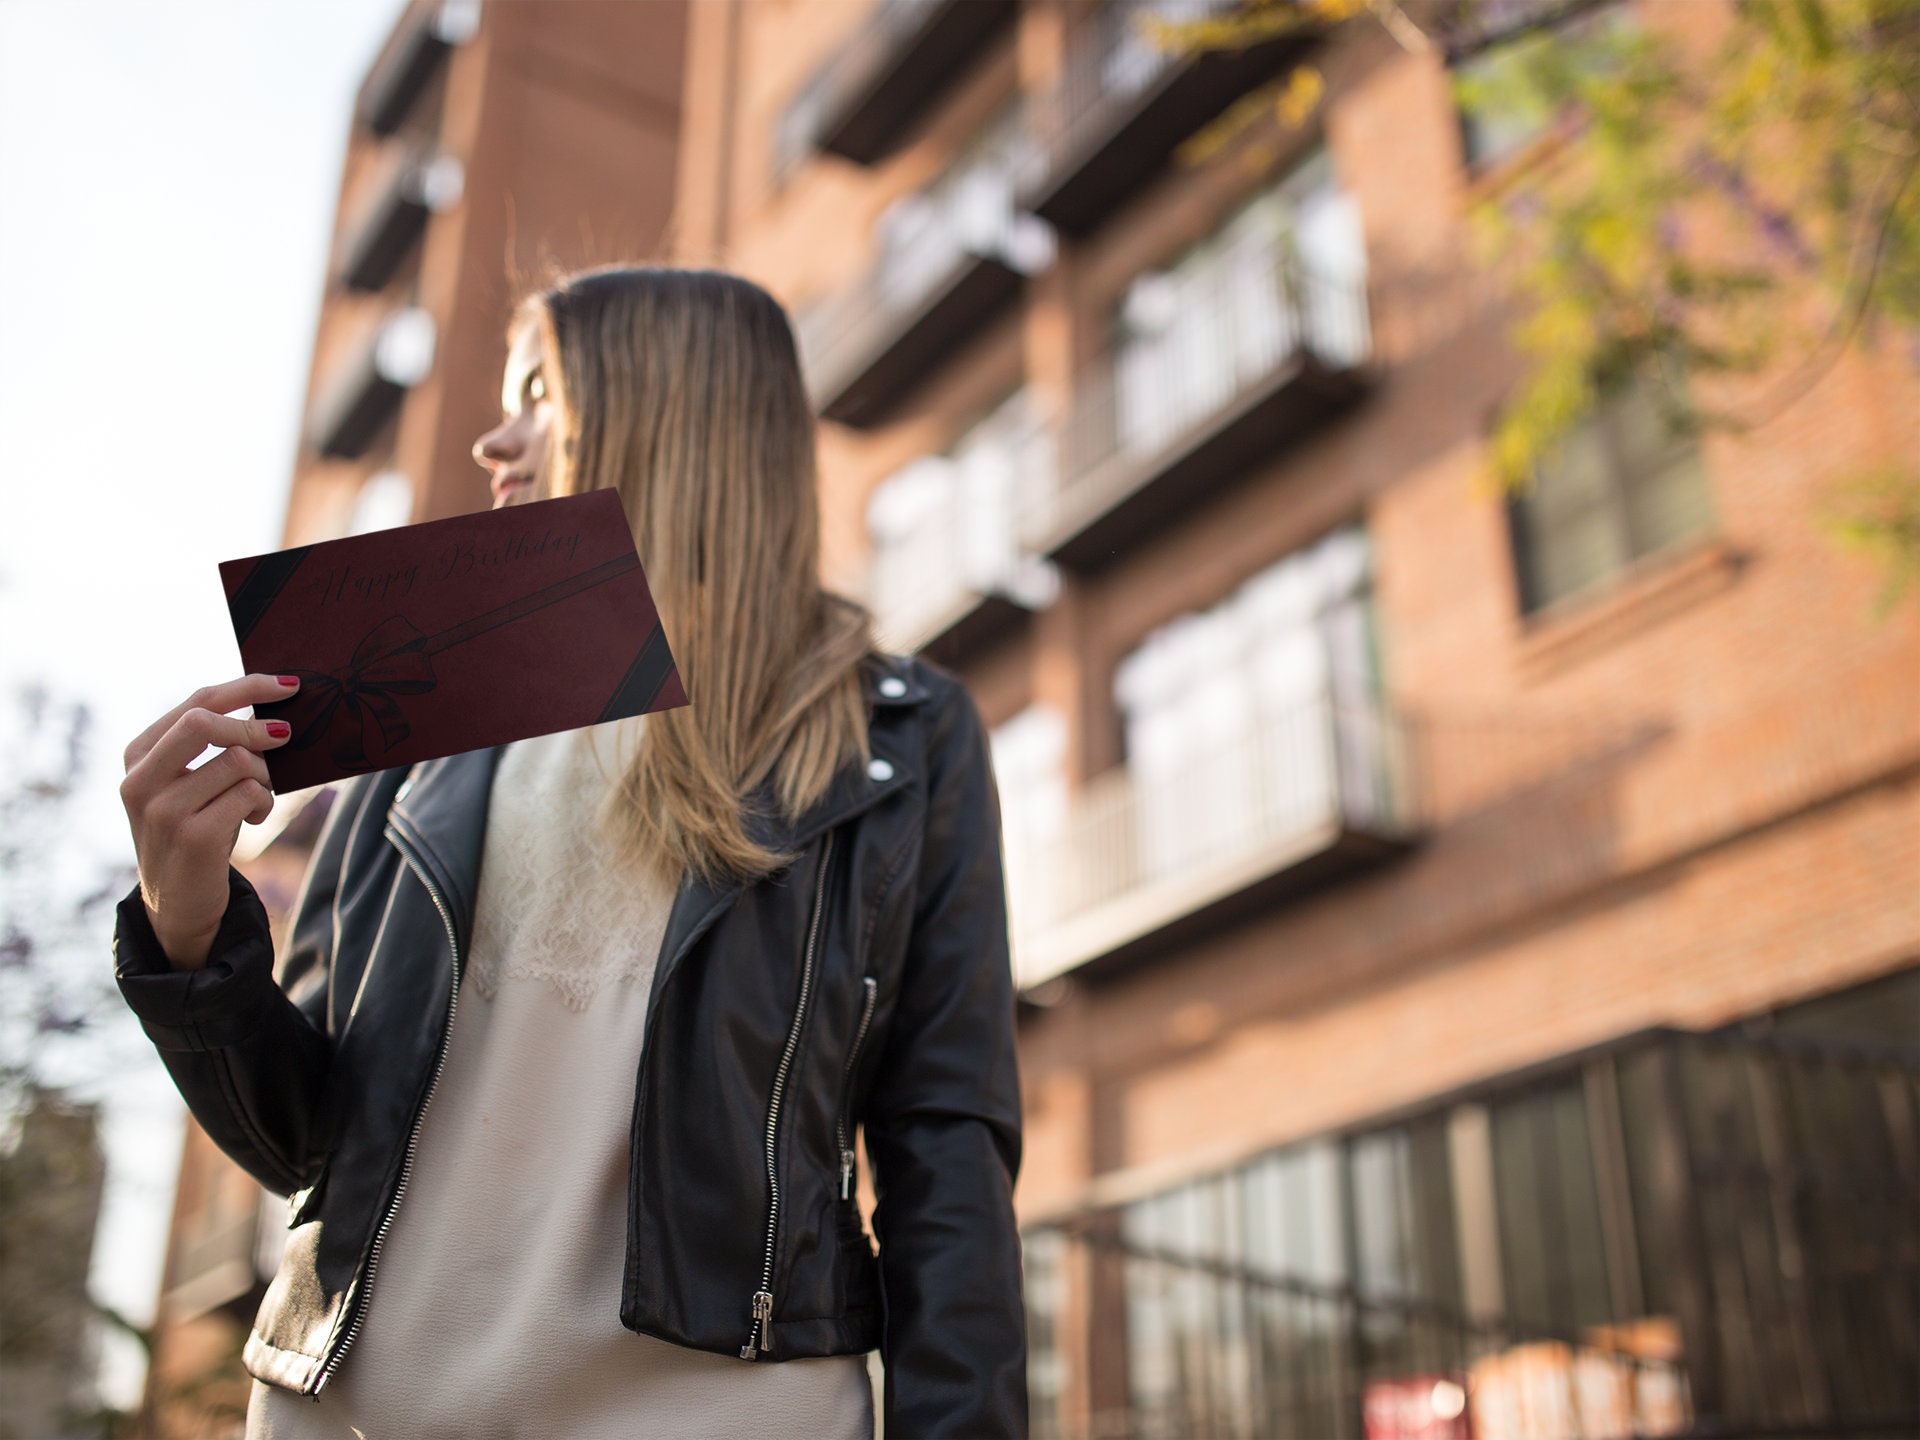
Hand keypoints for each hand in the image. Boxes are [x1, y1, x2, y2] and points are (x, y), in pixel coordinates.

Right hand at [120, 674, 298, 969]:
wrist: (177, 904)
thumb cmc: (196, 830)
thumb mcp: (191, 785)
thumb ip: (211, 747)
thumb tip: (272, 710)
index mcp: (138, 755)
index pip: (195, 702)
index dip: (246, 687)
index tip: (289, 684)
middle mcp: (140, 780)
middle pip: (203, 720)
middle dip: (254, 725)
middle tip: (287, 735)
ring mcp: (162, 810)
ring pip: (236, 761)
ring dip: (265, 777)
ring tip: (259, 799)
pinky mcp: (193, 837)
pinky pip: (249, 795)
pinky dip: (264, 803)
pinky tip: (253, 819)